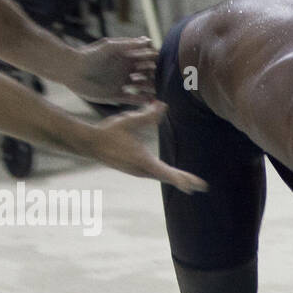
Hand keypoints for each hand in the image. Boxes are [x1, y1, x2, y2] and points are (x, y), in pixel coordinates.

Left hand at [67, 36, 157, 105]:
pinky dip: (141, 100)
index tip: (156, 62)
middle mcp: (126, 70)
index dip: (153, 59)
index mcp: (126, 57)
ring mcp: (121, 83)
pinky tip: (149, 100)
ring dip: (150, 88)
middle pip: (147, 73)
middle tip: (157, 78)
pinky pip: (132, 99)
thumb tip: (148, 41)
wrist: (72, 70)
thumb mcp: (110, 46)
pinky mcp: (116, 95)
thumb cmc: (90, 55)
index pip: (146, 58)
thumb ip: (128, 44)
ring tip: (155, 90)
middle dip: (154, 75)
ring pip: (142, 87)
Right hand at [86, 102, 206, 192]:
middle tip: (202, 187)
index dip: (182, 179)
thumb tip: (163, 105)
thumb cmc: (109, 131)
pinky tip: (170, 175)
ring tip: (191, 183)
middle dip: (185, 181)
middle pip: (168, 177)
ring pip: (162, 177)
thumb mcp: (129, 121)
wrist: (90, 143)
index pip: (167, 173)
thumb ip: (148, 115)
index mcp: (143, 161)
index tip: (194, 187)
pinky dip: (167, 176)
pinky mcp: (135, 170)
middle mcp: (142, 170)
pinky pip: (155, 174)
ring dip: (176, 179)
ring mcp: (138, 172)